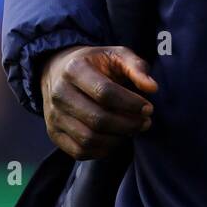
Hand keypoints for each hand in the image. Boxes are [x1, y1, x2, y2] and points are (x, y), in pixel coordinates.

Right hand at [39, 45, 158, 159]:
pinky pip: (80, 151)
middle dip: (128, 125)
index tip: (148, 108)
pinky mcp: (54, 133)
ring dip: (118, 139)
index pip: (105, 92)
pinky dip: (103, 150)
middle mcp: (59, 93)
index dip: (131, 104)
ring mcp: (54, 116)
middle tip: (145, 122)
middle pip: (97, 119)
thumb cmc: (94, 64)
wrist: (57, 70)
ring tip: (132, 130)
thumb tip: (152, 88)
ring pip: (89, 139)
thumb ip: (136, 67)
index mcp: (74, 69)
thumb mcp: (116, 55)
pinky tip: (116, 139)